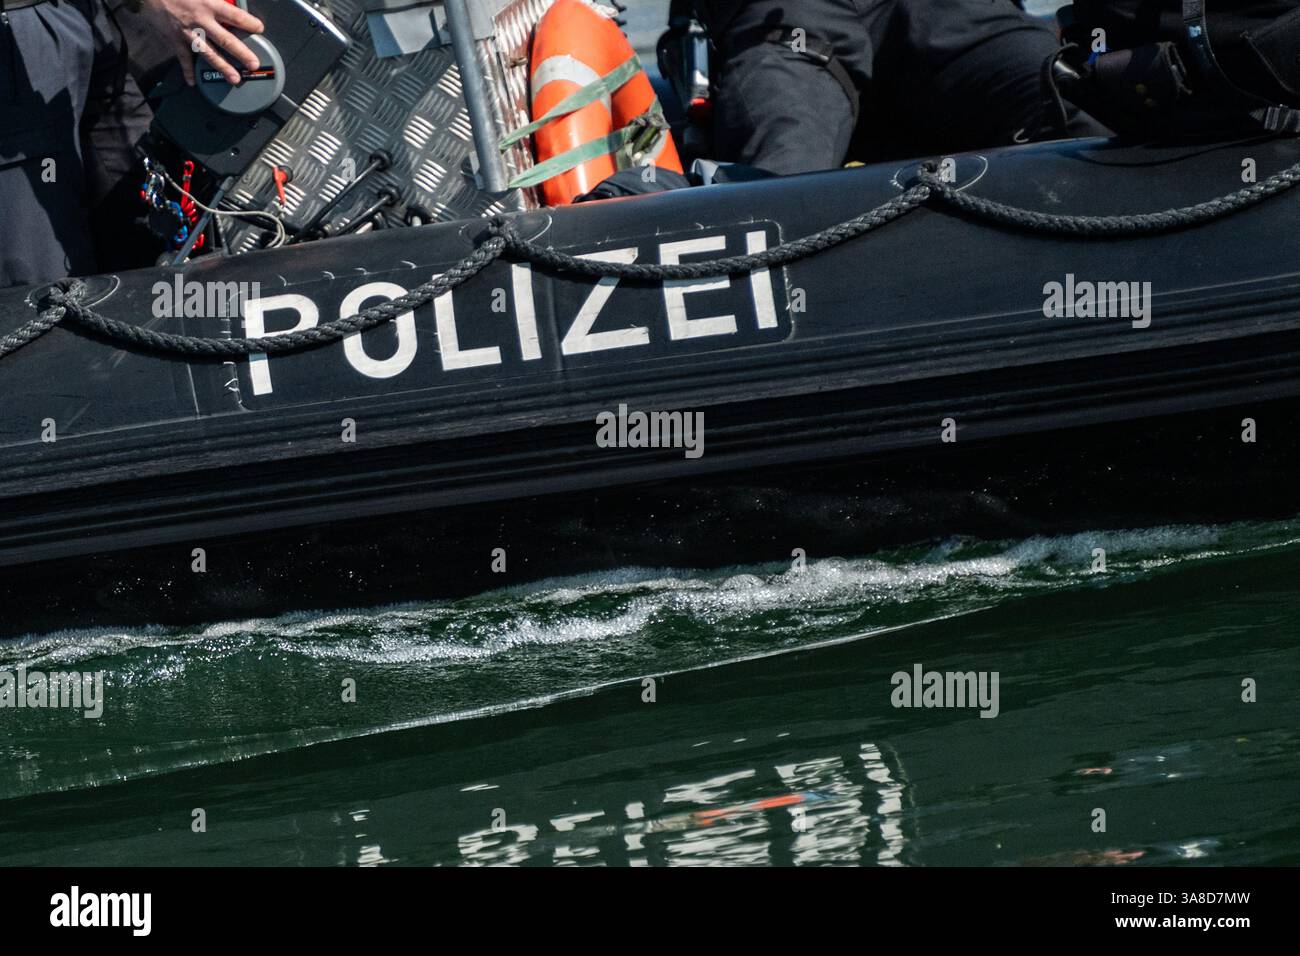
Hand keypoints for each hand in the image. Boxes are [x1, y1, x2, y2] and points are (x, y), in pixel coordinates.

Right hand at [141, 0, 265, 85]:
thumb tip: (230, 0)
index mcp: (208, 4)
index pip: (234, 15)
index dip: (248, 22)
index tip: (259, 29)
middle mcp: (200, 20)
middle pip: (225, 40)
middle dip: (241, 53)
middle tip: (253, 64)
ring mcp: (187, 32)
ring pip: (208, 53)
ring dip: (222, 67)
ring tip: (234, 78)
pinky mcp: (174, 40)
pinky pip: (183, 58)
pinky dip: (187, 71)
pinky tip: (193, 82)